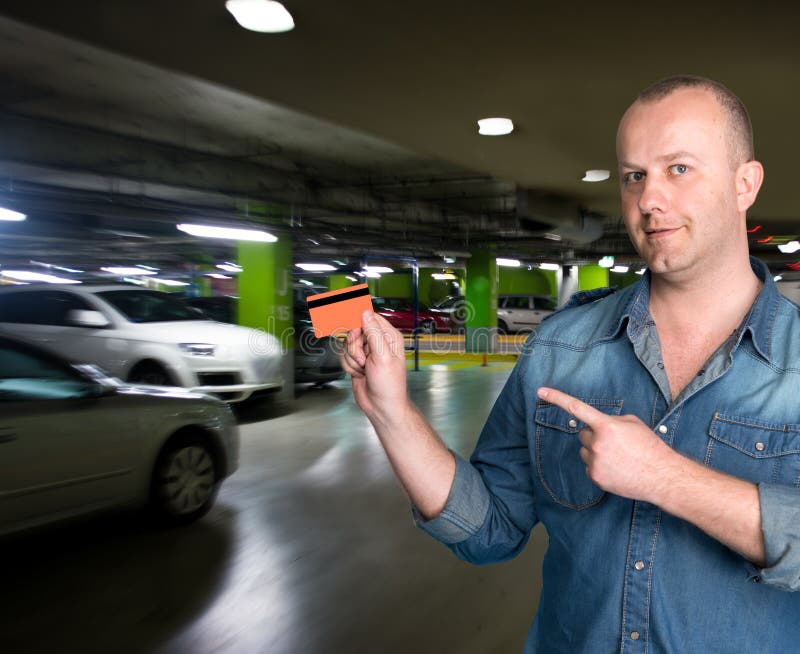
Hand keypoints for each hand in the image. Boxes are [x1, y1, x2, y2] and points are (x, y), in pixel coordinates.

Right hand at [340, 310, 408, 422]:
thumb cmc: (389, 385)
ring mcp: (366, 351)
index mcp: (389, 336)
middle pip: (354, 330)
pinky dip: (348, 365)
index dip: (357, 321)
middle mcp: (378, 341)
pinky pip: (343, 355)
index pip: (370, 317)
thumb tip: (366, 313)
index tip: (352, 328)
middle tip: (363, 358)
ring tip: (364, 369)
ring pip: (347, 344)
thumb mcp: (383, 356)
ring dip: (352, 359)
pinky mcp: (357, 360)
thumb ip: (374, 333)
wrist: (380, 406)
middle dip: (355, 346)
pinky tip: (359, 373)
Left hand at [537, 386, 679, 502]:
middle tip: (615, 442)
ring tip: (618, 456)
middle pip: (583, 433)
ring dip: (595, 450)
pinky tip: (616, 468)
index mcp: (606, 426)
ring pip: (584, 450)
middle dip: (594, 435)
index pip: (576, 407)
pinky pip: (589, 465)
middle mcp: (597, 443)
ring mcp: (594, 461)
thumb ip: (610, 420)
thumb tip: (597, 425)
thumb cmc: (649, 447)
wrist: (661, 476)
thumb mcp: (632, 423)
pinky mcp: (594, 476)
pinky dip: (598, 465)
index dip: (557, 398)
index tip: (540, 391)